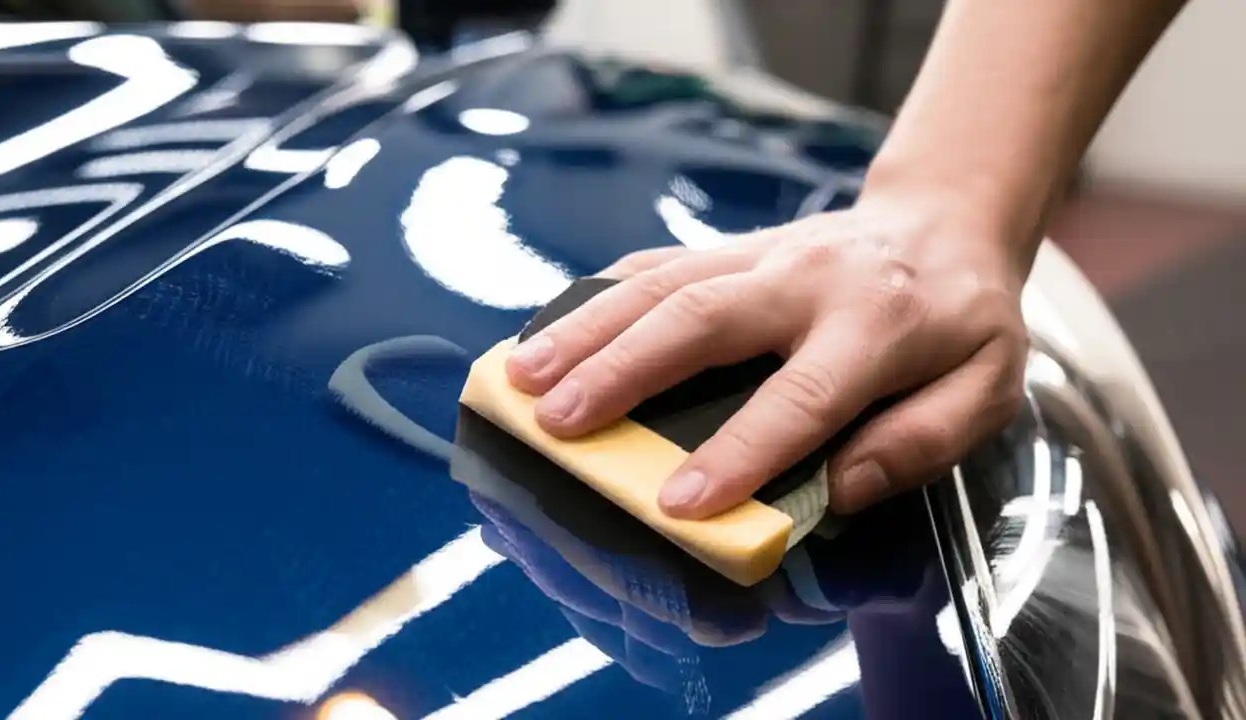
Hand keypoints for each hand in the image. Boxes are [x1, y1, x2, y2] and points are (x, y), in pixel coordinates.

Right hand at [505, 194, 1029, 516]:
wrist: (943, 224)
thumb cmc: (961, 323)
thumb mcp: (984, 389)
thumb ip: (920, 441)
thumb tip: (838, 490)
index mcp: (877, 327)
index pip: (801, 397)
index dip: (739, 452)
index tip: (677, 506)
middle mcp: (806, 282)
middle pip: (703, 319)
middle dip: (622, 371)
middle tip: (555, 422)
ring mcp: (760, 255)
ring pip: (663, 285)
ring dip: (586, 330)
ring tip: (521, 376)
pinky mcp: (731, 248)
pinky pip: (657, 264)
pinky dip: (597, 296)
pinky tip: (550, 327)